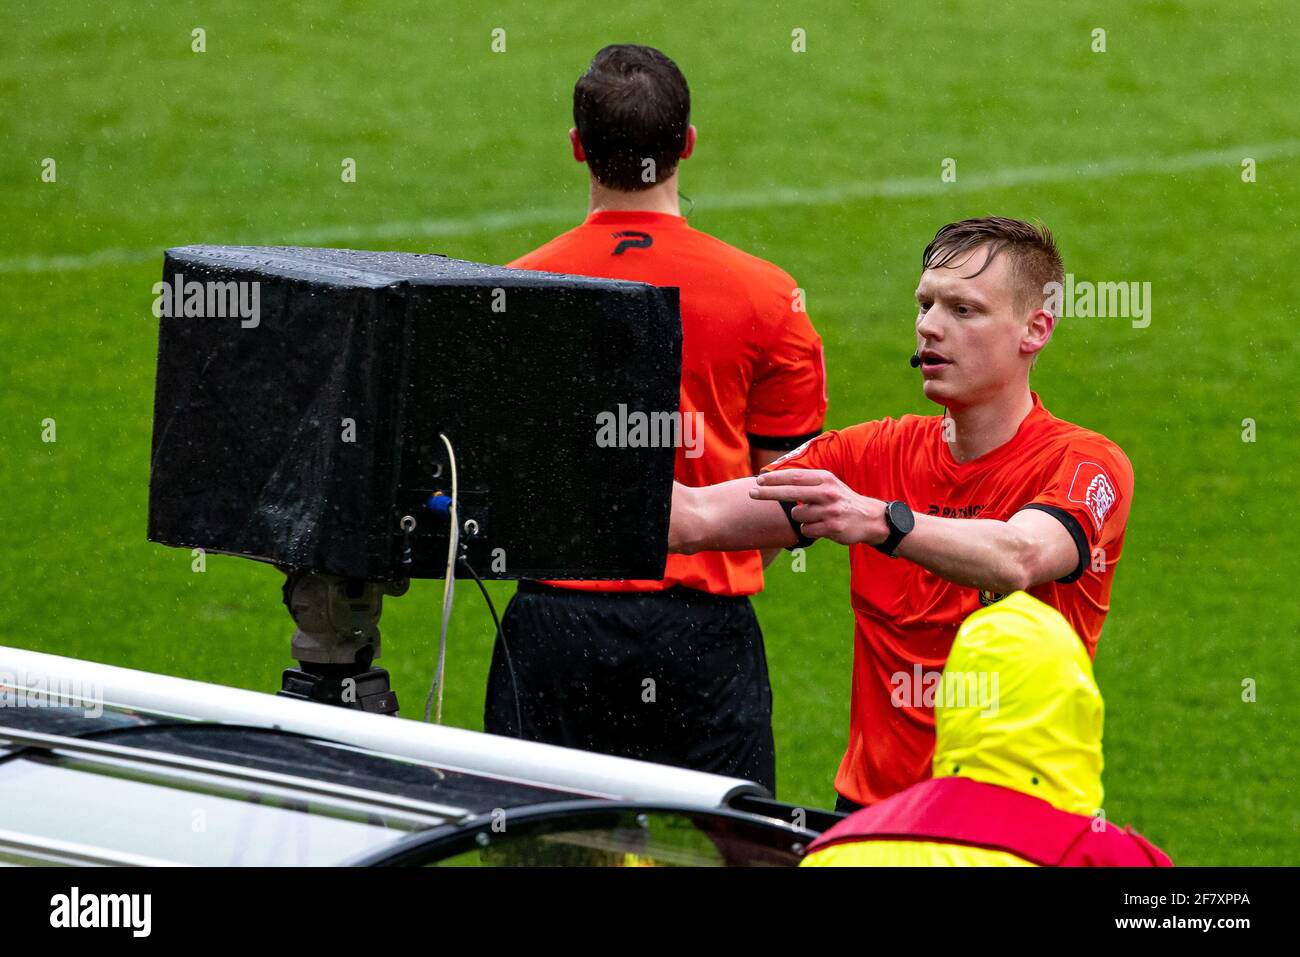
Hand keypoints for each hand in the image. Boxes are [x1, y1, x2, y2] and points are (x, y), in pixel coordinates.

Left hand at [750, 469, 886, 545]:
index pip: (794, 476)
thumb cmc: (840, 500)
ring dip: (800, 518)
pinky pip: (806, 530)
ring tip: (815, 516)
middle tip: (751, 493)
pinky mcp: (832, 528)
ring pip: (797, 515)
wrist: (868, 519)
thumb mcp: (827, 484)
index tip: (758, 480)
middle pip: (790, 492)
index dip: (775, 478)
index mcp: (825, 479)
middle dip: (768, 493)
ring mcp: (830, 511)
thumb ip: (806, 482)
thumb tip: (774, 479)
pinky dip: (808, 529)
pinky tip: (821, 526)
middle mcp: (827, 493)